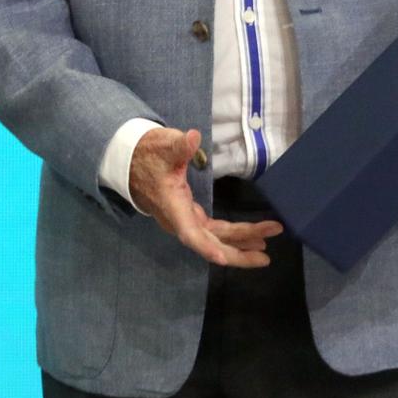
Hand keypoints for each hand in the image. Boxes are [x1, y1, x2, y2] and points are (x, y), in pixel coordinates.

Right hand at [128, 128, 280, 268]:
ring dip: (240, 245)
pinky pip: (215, 232)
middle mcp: (180, 220)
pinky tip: (252, 238)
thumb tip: (193, 137)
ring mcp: (186, 220)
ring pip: (215, 240)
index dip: (205, 247)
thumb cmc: (149, 153)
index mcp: (173, 206)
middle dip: (237, 252)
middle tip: (265, 256)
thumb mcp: (163, 146)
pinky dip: (233, 235)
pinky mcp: (191, 216)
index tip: (222, 259)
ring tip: (265, 250)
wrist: (132, 160)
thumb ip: (179, 145)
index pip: (189, 233)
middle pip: (210, 244)